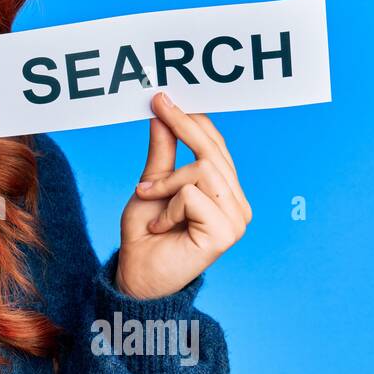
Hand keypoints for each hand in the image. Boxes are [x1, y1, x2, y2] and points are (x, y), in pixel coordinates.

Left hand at [114, 92, 251, 299]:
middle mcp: (236, 202)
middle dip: (182, 127)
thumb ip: (163, 153)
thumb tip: (163, 115)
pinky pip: (192, 195)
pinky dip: (168, 206)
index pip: (215, 146)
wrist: (137, 274)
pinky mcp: (226, 232)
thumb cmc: (146, 234)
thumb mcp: (151, 184)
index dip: (192, 120)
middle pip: (212, 152)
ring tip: (149, 199)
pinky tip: (162, 226)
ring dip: (167, 183)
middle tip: (156, 105)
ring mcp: (236, 218)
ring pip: (202, 170)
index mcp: (224, 190)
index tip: (164, 98)